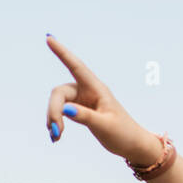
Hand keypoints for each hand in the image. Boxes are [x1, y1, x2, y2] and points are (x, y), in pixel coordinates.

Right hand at [44, 34, 161, 163]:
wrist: (132, 145)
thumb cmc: (123, 133)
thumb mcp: (105, 125)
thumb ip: (85, 117)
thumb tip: (65, 109)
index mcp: (97, 89)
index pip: (76, 66)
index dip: (62, 52)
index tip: (49, 38)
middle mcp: (87, 91)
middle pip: (60, 93)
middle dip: (54, 111)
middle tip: (55, 131)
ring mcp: (82, 100)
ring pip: (58, 103)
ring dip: (53, 119)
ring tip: (56, 136)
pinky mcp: (80, 109)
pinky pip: (61, 111)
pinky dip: (57, 122)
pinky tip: (57, 136)